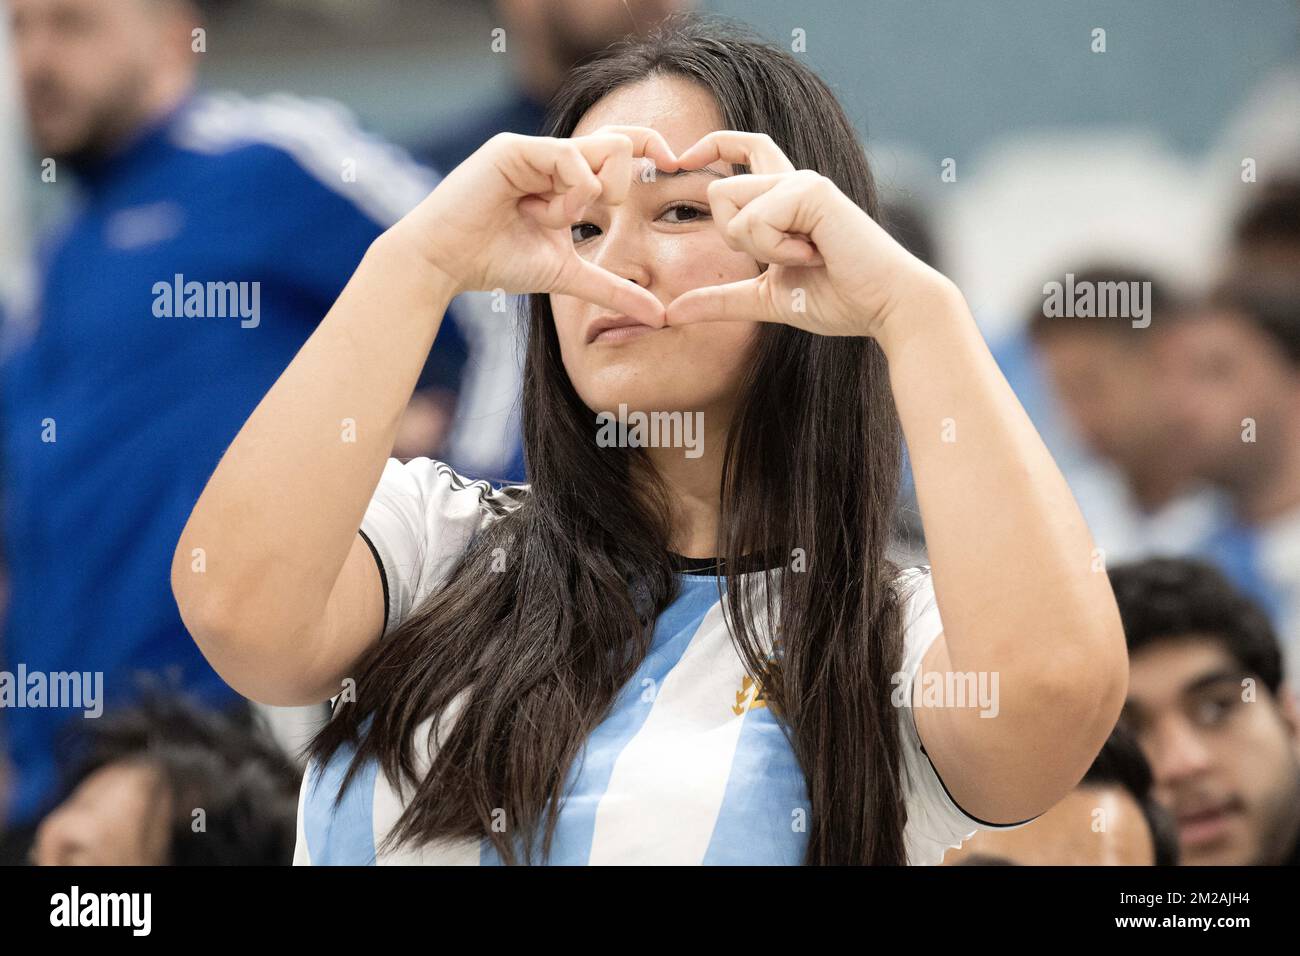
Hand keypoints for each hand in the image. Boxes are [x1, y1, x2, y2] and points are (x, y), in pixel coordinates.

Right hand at [390, 127, 679, 325]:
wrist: (444, 263)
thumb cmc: (496, 262)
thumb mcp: (568, 276)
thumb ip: (614, 290)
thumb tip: (661, 317)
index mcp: (568, 175)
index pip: (624, 147)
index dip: (655, 149)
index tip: (678, 166)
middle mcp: (554, 154)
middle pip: (623, 144)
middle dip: (618, 186)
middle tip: (585, 215)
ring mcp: (536, 148)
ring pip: (603, 148)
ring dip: (589, 195)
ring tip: (553, 219)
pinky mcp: (516, 148)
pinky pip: (571, 158)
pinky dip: (571, 192)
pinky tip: (543, 212)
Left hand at [663, 131, 950, 340]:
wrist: (885, 306)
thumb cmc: (839, 299)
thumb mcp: (766, 299)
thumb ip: (721, 300)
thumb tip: (671, 312)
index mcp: (785, 197)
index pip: (743, 147)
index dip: (709, 146)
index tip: (680, 160)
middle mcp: (792, 180)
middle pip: (718, 191)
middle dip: (735, 237)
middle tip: (783, 258)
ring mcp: (802, 181)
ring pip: (730, 204)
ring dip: (759, 247)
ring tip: (805, 257)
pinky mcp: (810, 190)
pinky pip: (756, 220)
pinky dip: (777, 250)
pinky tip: (814, 255)